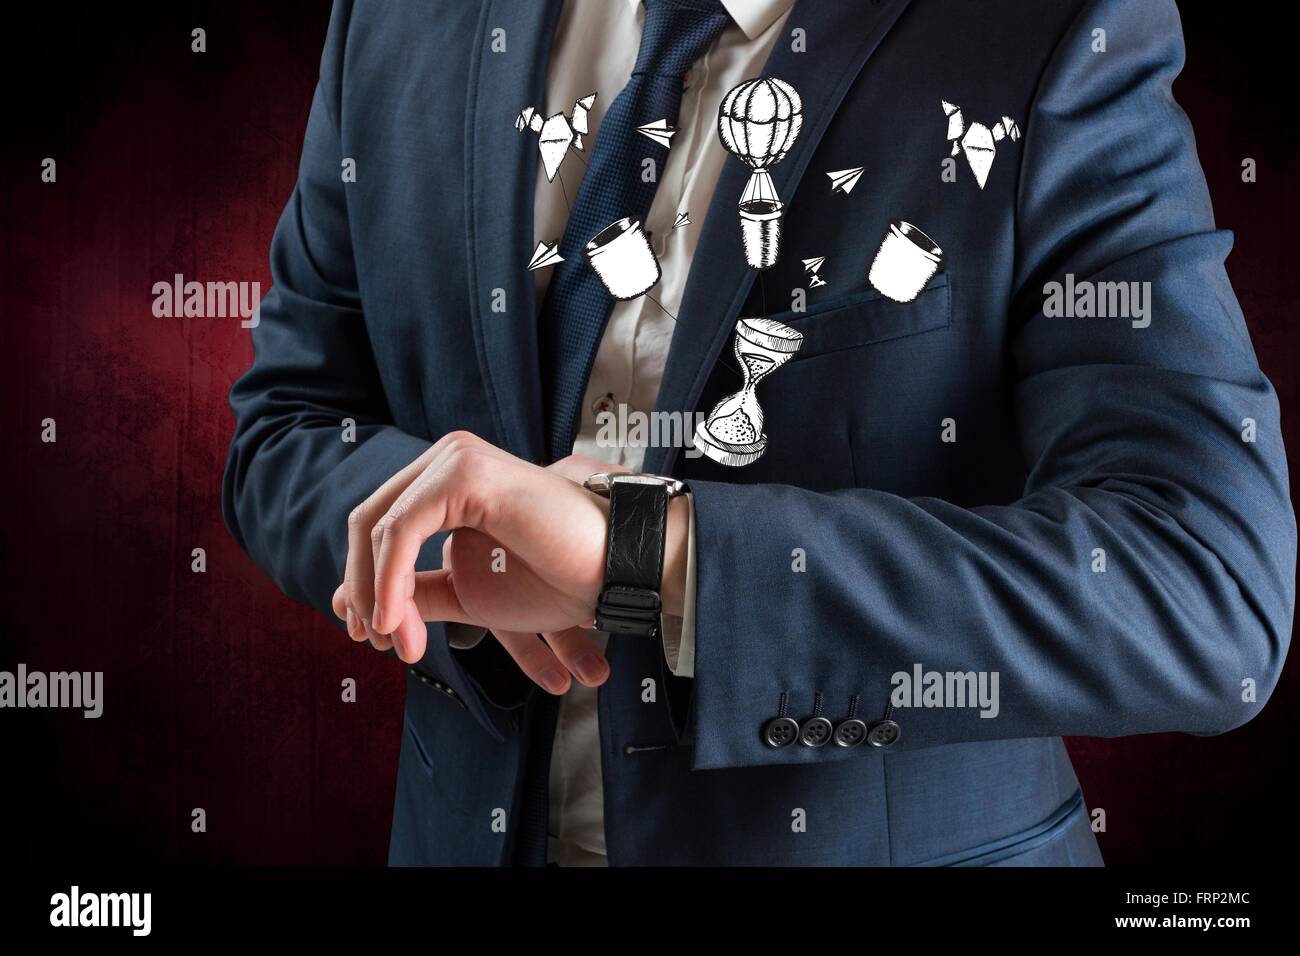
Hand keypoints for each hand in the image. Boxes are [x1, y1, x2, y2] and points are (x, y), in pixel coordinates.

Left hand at [332, 432, 687, 693]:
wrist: (614, 569)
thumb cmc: (556, 578)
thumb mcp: (468, 591)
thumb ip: (413, 591)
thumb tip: (349, 603)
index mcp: (445, 483)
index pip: (377, 526)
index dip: (364, 584)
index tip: (376, 638)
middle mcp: (446, 460)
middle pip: (367, 523)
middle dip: (365, 591)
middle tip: (382, 645)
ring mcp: (455, 460)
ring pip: (377, 527)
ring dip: (378, 594)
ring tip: (400, 643)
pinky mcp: (466, 473)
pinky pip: (401, 530)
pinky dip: (389, 580)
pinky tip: (399, 621)